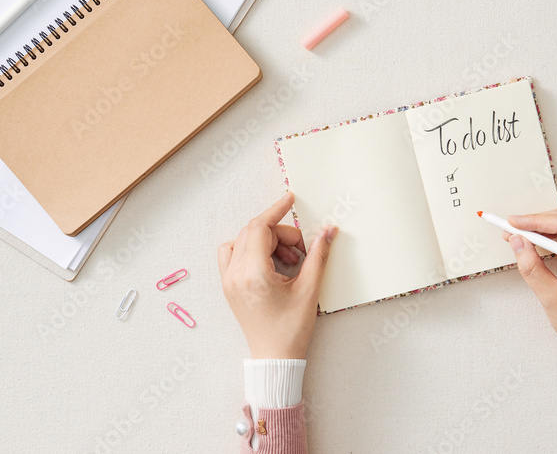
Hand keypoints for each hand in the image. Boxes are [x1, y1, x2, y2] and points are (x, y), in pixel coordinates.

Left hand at [217, 192, 337, 358]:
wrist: (275, 357)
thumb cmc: (291, 329)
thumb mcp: (309, 289)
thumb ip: (318, 255)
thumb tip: (328, 231)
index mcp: (253, 274)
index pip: (260, 227)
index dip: (276, 210)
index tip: (290, 199)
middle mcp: (235, 274)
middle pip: (254, 232)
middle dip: (280, 233)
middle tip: (301, 249)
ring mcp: (228, 281)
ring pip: (242, 240)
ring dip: (266, 241)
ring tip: (289, 260)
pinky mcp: (228, 286)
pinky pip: (232, 254)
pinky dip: (250, 249)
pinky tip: (269, 262)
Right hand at [504, 204, 556, 349]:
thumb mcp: (550, 298)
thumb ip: (532, 267)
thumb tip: (517, 241)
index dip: (536, 220)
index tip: (513, 223)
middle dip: (537, 220)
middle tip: (513, 229)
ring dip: (544, 224)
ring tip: (521, 234)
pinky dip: (551, 232)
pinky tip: (535, 240)